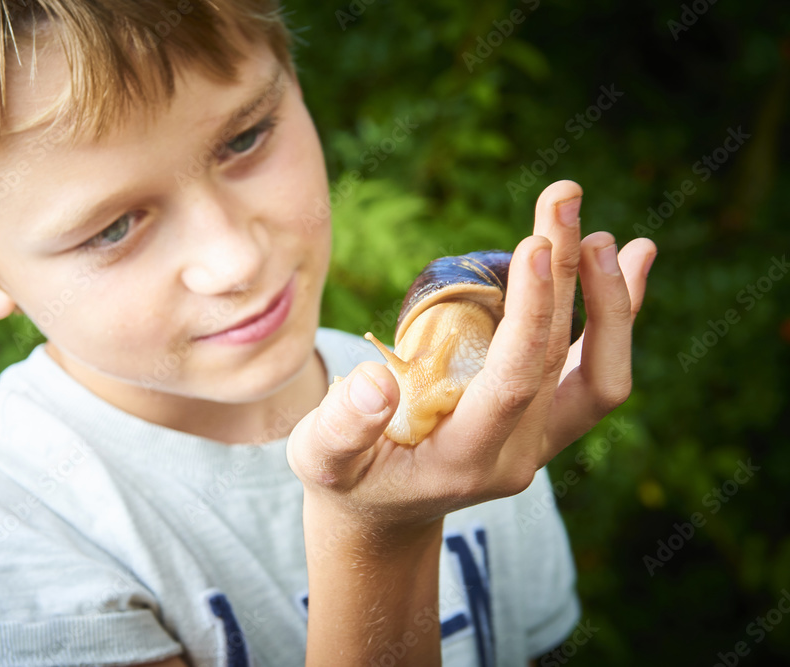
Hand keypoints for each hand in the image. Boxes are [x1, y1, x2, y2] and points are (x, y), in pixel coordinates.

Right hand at [287, 180, 656, 532]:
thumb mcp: (321, 458)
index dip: (532, 314)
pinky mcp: (549, 422)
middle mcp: (520, 453)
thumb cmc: (348, 479)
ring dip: (606, 296)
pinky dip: (616, 315)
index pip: (515, 382)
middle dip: (565, 274)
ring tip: (602, 231)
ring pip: (596, 368)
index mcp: (466, 459)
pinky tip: (631, 259)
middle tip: (563, 197)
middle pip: (560, 358)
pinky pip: (596, 370)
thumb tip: (375, 380)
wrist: (387, 513)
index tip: (538, 244)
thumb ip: (342, 426)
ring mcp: (543, 440)